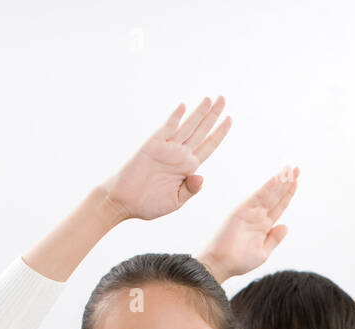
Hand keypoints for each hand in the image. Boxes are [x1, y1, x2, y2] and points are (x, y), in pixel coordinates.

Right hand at [100, 97, 231, 221]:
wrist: (124, 202)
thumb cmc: (149, 204)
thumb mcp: (176, 201)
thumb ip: (190, 189)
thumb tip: (201, 176)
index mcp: (188, 168)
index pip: (209, 146)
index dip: (220, 133)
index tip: (230, 119)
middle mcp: (180, 155)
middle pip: (202, 131)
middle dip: (213, 115)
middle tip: (223, 99)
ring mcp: (167, 148)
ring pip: (188, 126)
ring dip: (199, 112)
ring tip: (211, 98)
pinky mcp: (153, 145)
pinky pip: (167, 128)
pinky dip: (175, 117)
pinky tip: (184, 106)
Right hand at [198, 166, 299, 282]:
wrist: (222, 265)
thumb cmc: (240, 261)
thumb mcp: (263, 252)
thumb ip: (274, 239)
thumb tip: (286, 226)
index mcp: (264, 225)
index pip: (279, 206)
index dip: (288, 194)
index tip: (297, 181)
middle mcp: (258, 216)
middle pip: (276, 196)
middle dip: (286, 182)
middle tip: (296, 168)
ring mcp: (251, 212)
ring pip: (269, 194)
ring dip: (279, 181)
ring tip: (289, 169)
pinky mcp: (243, 211)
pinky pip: (258, 197)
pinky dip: (267, 188)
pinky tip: (276, 179)